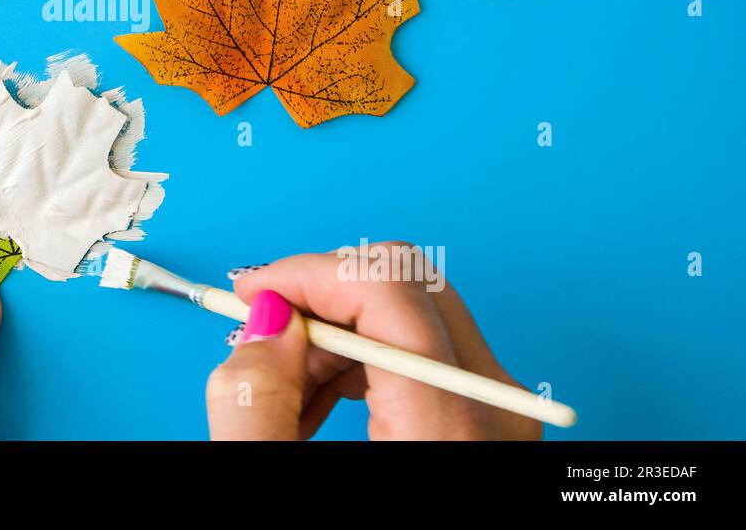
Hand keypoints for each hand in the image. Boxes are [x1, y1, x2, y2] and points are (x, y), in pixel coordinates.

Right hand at [205, 243, 541, 439]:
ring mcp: (501, 412)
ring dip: (331, 334)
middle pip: (402, 285)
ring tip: (283, 391)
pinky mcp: (491, 420)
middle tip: (257, 341)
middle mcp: (495, 407)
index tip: (251, 295)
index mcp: (451, 424)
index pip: (386, 282)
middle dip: (315, 300)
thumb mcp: (278, 482)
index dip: (306, 272)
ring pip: (409, 314)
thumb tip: (261, 322)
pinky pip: (421, 354)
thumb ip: (256, 404)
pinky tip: (319, 406)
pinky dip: (360, 363)